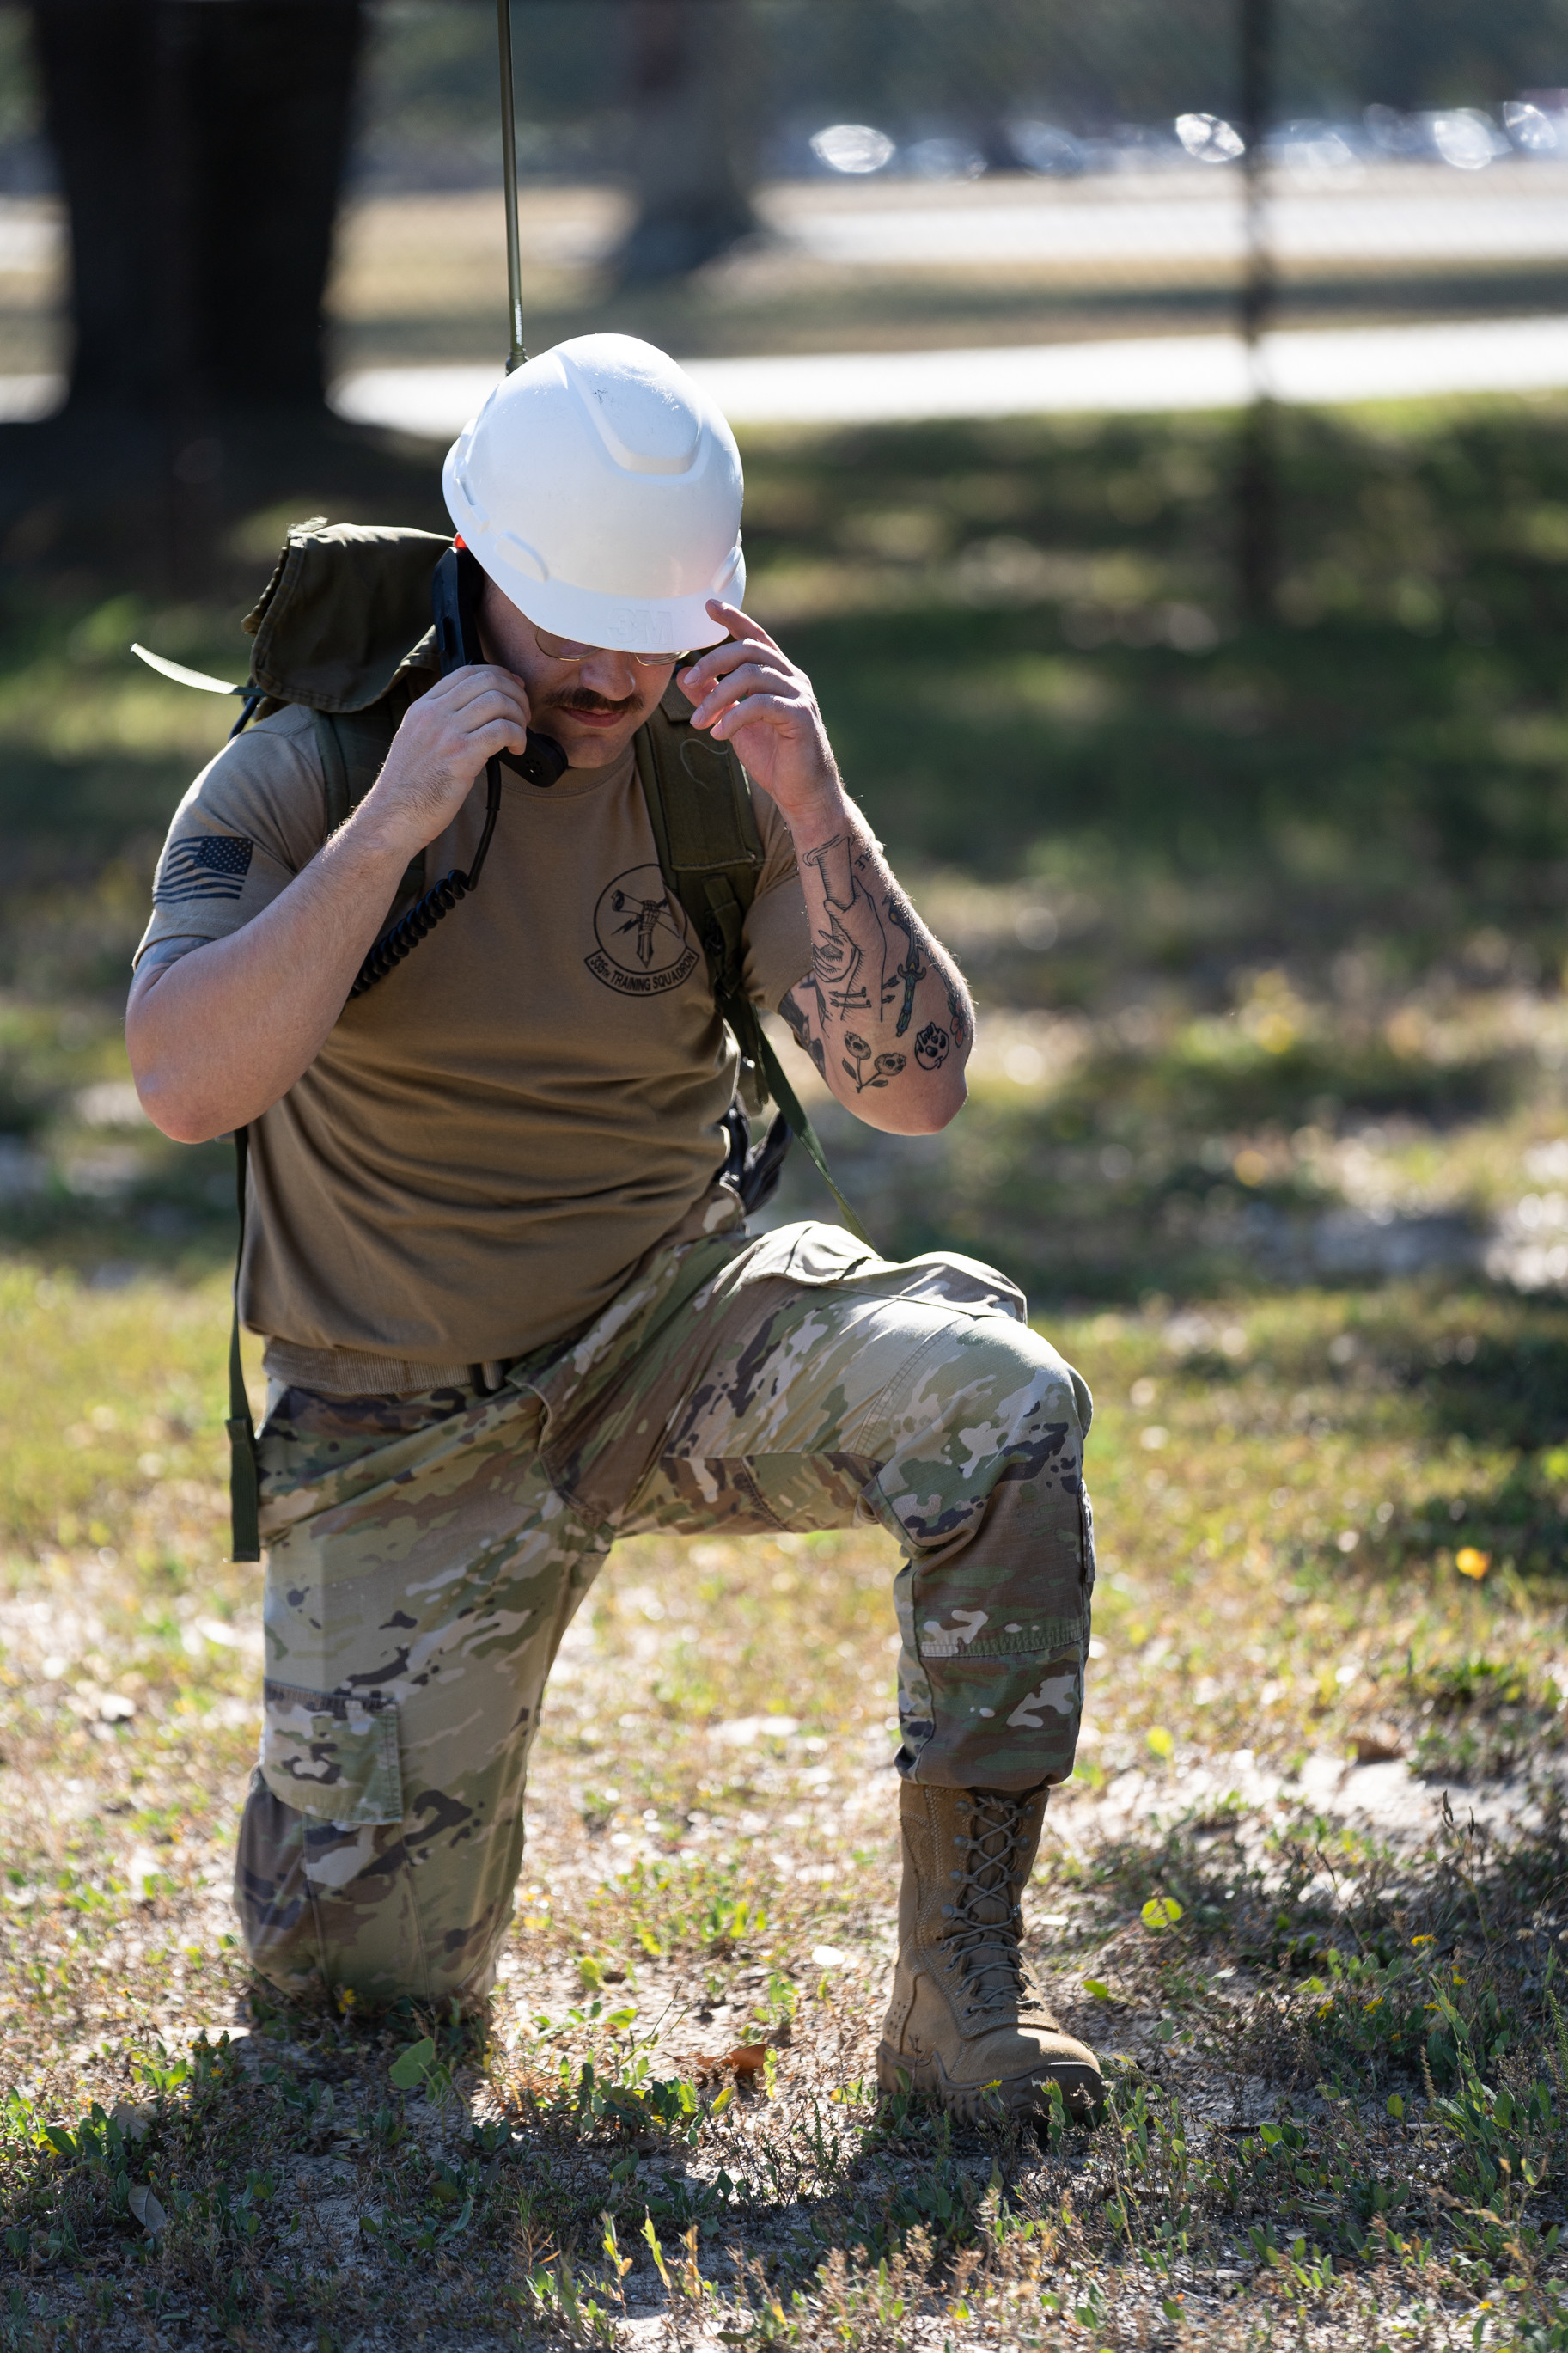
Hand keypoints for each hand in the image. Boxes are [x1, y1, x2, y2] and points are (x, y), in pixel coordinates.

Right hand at [359, 664, 531, 857]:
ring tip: (520, 734)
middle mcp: (434, 715)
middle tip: (523, 714)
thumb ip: (439, 722)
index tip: (513, 688)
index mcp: (422, 708)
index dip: (498, 675)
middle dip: (515, 694)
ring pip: (498, 702)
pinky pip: (502, 731)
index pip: (466, 672)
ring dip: (519, 715)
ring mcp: (446, 734)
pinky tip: (517, 750)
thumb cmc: (408, 788)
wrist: (393, 816)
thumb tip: (476, 714)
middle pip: (487, 680)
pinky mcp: (461, 757)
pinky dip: (519, 737)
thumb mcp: (415, 741)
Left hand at [678, 601, 841, 826]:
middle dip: (713, 662)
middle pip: (748, 651)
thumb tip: (683, 676)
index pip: (756, 638)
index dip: (734, 619)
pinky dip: (735, 716)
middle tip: (687, 682)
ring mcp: (799, 695)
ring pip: (752, 675)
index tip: (709, 606)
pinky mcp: (800, 717)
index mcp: (779, 676)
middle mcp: (792, 679)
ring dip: (717, 696)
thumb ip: (714, 698)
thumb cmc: (774, 758)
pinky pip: (761, 704)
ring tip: (699, 721)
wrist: (804, 795)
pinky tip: (719, 733)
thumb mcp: (734, 723)